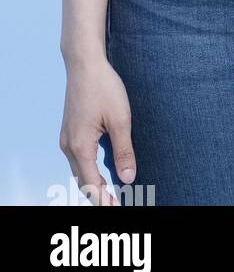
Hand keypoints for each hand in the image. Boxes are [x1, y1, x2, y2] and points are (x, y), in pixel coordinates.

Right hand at [59, 56, 134, 205]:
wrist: (85, 64)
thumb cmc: (104, 87)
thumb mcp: (121, 119)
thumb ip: (124, 150)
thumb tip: (128, 177)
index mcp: (80, 147)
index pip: (92, 183)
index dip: (104, 199)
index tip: (116, 207)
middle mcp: (68, 146)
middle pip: (83, 180)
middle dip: (98, 195)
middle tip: (115, 204)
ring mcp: (67, 138)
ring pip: (79, 170)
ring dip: (93, 183)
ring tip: (109, 194)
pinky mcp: (70, 131)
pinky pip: (78, 158)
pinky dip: (88, 169)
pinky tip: (100, 171)